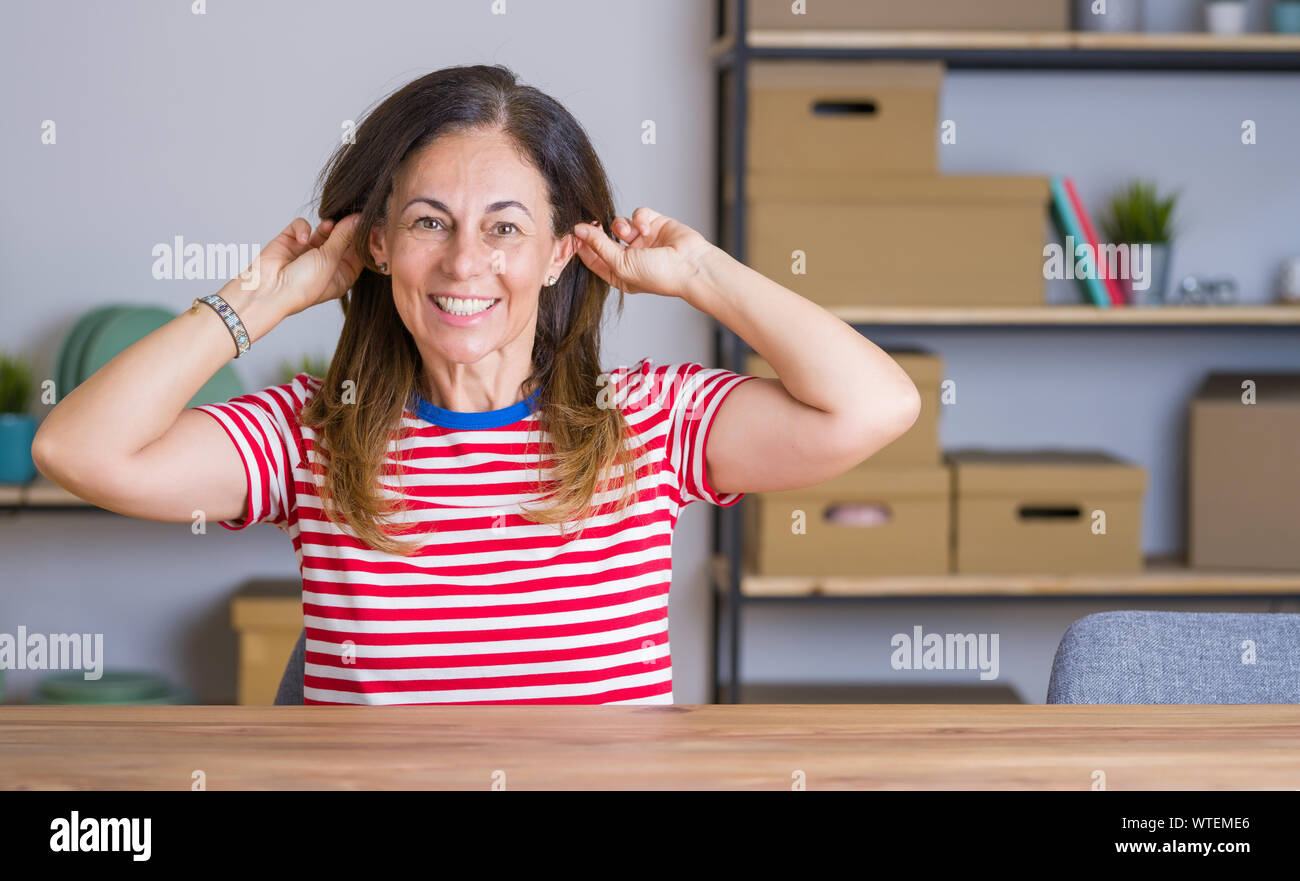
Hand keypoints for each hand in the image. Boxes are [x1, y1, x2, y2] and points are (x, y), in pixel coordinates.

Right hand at [223, 213, 364, 320]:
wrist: (267, 289)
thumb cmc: (302, 286)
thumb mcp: (329, 260)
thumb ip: (344, 237)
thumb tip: (360, 219)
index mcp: (341, 276)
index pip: (358, 253)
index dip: (362, 239)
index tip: (369, 223)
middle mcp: (326, 264)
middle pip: (343, 239)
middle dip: (346, 229)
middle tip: (351, 217)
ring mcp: (308, 252)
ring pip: (324, 230)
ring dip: (328, 227)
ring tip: (328, 226)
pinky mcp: (291, 241)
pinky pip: (302, 226)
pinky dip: (302, 228)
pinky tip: (301, 239)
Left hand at [571, 206, 716, 298]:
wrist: (690, 265)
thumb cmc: (659, 275)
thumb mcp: (621, 264)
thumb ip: (598, 246)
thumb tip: (578, 230)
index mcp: (620, 274)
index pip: (594, 259)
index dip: (582, 247)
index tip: (572, 234)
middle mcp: (629, 257)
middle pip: (603, 240)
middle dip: (597, 233)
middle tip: (590, 224)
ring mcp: (642, 241)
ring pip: (619, 224)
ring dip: (620, 226)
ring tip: (628, 232)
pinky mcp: (654, 225)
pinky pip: (638, 214)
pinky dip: (639, 218)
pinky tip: (646, 228)